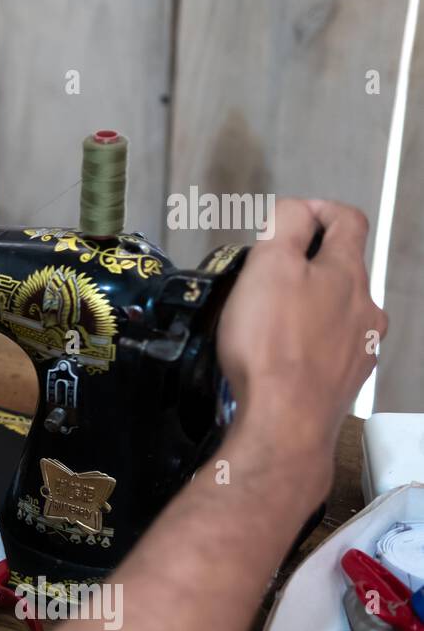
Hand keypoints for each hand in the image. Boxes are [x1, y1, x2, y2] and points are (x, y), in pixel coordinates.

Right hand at [217, 198, 386, 489]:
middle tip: (267, 274)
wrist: (284, 421)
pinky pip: (329, 349)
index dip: (318, 209)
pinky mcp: (344, 380)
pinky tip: (281, 356)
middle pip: (342, 269)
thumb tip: (295, 210)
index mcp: (346, 272)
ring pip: (337, 311)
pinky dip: (307, 344)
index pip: (347, 220)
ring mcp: (359, 346)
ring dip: (309, 306)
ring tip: (270, 320)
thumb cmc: (274, 347)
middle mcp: (364, 308)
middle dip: (306, 264)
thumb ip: (284, 225)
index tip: (292, 216)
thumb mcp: (268, 266)